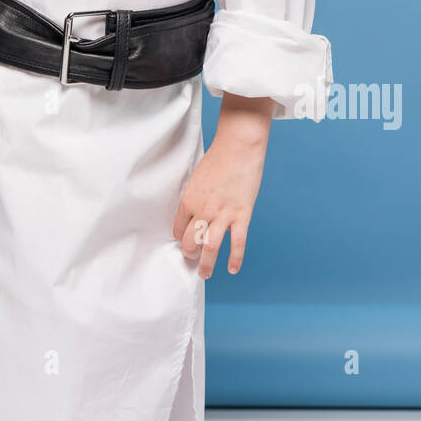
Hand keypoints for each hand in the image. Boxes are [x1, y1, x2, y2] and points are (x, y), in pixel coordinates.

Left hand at [172, 93, 272, 277]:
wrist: (239, 147)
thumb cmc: (218, 159)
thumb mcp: (197, 179)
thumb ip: (195, 198)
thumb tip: (194, 214)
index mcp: (188, 200)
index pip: (179, 229)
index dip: (181, 238)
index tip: (185, 242)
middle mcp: (203, 210)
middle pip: (191, 242)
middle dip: (191, 254)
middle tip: (193, 260)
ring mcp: (223, 214)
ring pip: (211, 248)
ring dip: (207, 265)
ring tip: (205, 273)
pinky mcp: (242, 215)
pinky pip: (237, 243)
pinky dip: (235, 259)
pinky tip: (232, 269)